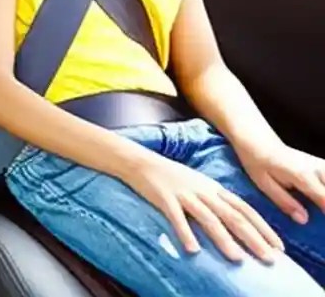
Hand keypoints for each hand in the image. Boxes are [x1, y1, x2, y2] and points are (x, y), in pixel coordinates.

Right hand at [122, 152, 282, 263]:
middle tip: (268, 258)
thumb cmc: (171, 177)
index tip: (278, 247)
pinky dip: (186, 233)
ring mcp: (184, 194)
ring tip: (237, 258)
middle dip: (253, 238)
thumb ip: (216, 200)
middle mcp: (203, 191)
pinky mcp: (164, 198)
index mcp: (214, 188)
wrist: (141, 162)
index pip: (244, 209)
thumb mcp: (199, 184)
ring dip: (224, 240)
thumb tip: (236, 220)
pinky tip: (192, 249)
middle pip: (233, 216)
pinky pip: (176, 218)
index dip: (263, 228)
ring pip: (208, 218)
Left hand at [238, 142, 324, 225]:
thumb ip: (285, 202)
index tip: (323, 227)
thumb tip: (304, 220)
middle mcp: (316, 169)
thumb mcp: (264, 184)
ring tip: (321, 210)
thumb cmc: (257, 162)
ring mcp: (320, 164)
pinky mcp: (321, 164)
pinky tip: (321, 198)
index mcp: (302, 176)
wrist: (258, 140)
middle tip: (321, 218)